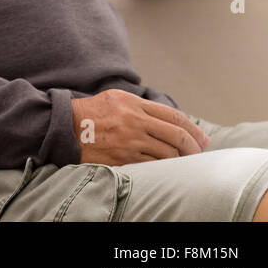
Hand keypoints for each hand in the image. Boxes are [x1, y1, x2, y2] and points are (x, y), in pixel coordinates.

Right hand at [70, 88, 210, 164]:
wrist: (65, 127)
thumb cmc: (92, 113)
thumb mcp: (115, 98)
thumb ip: (142, 106)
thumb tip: (172, 121)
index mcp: (133, 103)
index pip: (174, 117)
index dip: (194, 129)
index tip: (203, 139)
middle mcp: (133, 120)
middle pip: (176, 136)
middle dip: (193, 148)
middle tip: (198, 154)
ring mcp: (129, 140)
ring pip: (168, 153)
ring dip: (180, 160)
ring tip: (183, 163)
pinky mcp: (122, 157)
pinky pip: (152, 165)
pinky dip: (164, 168)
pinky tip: (166, 168)